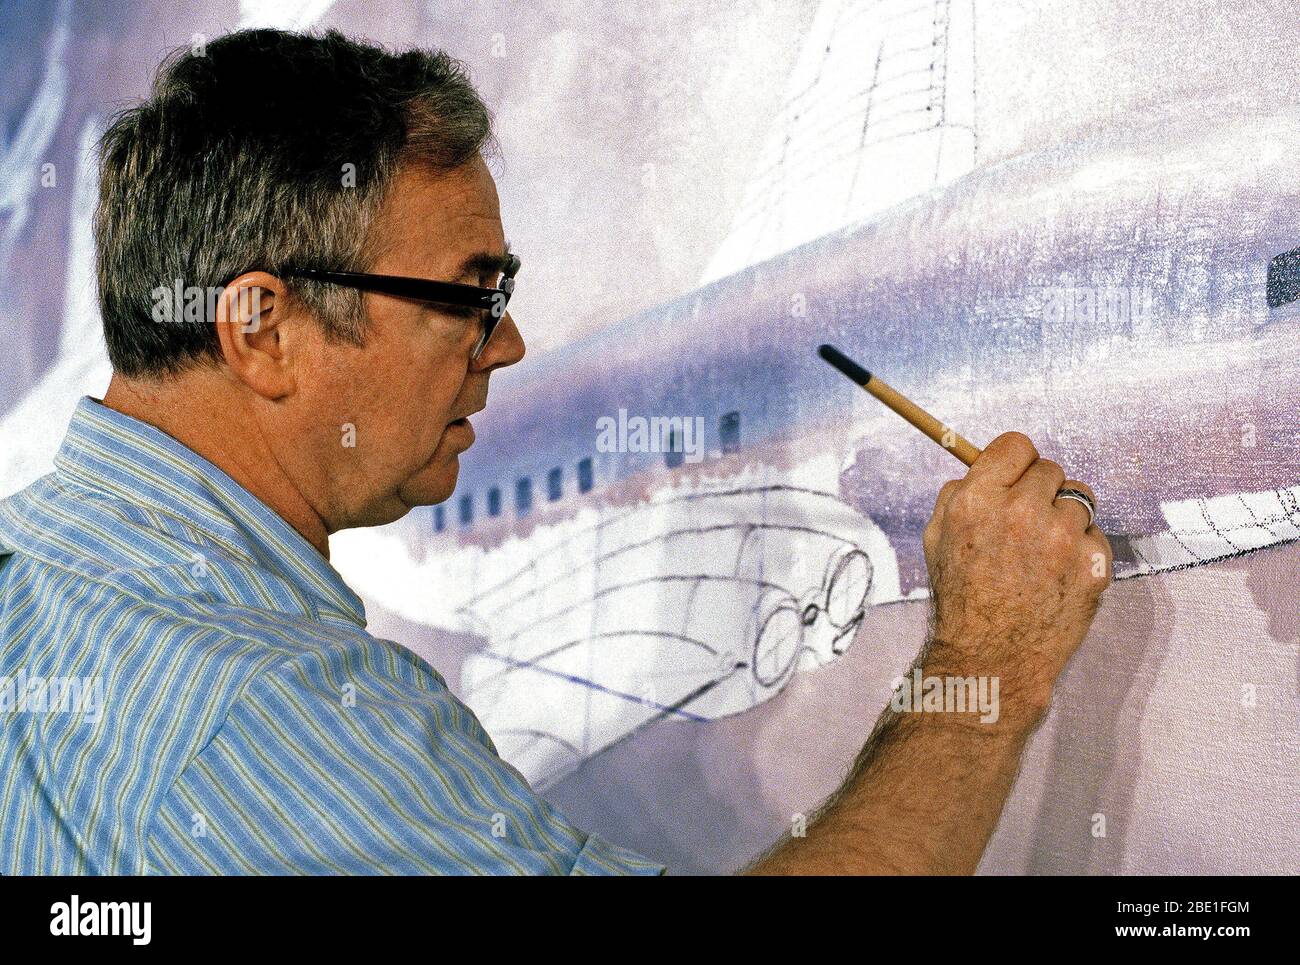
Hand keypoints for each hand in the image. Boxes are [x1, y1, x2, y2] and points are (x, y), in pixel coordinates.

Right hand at [921, 432, 1111, 724]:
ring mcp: (1061, 538)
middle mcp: (1019, 512)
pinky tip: (1059, 576)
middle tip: (1027, 525)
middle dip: (1041, 493)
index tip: (1018, 477)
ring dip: (1065, 519)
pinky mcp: (1094, 564)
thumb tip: (984, 464)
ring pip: (1080, 499)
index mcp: (976, 500)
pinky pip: (1097, 535)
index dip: (1017, 461)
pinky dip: (1083, 551)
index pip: (1017, 445)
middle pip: (1051, 470)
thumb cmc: (961, 600)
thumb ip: (959, 494)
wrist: (990, 660)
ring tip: (1044, 554)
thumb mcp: (937, 538)